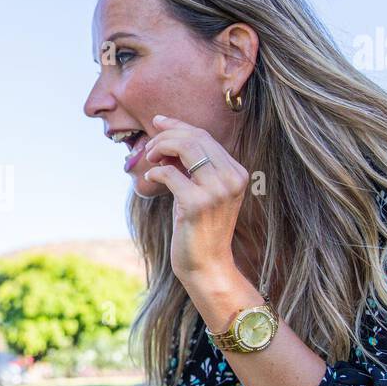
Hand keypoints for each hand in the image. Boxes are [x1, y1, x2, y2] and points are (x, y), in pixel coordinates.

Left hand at [141, 115, 248, 284]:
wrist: (206, 264)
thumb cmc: (199, 227)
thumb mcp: (201, 190)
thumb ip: (191, 165)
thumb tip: (165, 136)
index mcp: (237, 172)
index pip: (205, 136)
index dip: (178, 125)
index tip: (158, 121)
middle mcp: (232, 178)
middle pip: (194, 138)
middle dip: (166, 136)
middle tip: (149, 147)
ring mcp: (217, 191)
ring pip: (184, 148)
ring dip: (160, 148)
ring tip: (150, 158)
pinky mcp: (197, 203)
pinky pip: (169, 173)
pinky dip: (156, 171)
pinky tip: (150, 177)